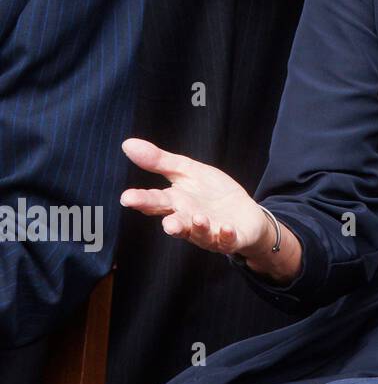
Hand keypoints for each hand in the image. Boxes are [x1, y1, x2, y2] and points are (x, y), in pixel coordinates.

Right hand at [119, 138, 267, 255]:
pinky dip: (226, 235)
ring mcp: (210, 232)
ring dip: (200, 228)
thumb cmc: (211, 192)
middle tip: (167, 224)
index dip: (141, 200)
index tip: (127, 197)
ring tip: (199, 218)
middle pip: (177, 223)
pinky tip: (226, 228)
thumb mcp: (187, 171)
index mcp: (176, 203)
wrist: (244, 212)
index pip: (155, 202)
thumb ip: (159, 161)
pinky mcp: (231, 238)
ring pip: (201, 234)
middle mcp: (189, 221)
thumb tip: (127, 143)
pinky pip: (228, 240)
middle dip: (172, 225)